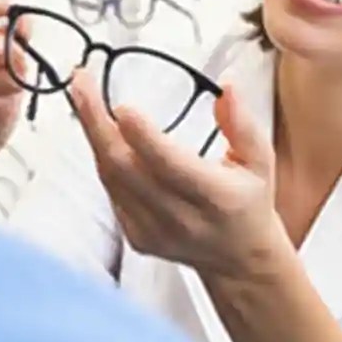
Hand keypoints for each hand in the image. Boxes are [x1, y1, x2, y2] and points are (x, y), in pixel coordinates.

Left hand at [68, 69, 290, 279]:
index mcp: (216, 198)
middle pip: (127, 169)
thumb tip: (226, 86)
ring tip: (82, 94)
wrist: (238, 258)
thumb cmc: (248, 202)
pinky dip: (103, 156)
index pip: (171, 165)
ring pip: (112, 178)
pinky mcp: (136, 237)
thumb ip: (242, 124)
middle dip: (97, 122)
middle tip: (81, 82)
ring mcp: (154, 231)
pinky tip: (99, 128)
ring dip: (93, 133)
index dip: (143, 137)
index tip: (123, 106)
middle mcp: (181, 218)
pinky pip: (112, 191)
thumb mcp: (260, 161)